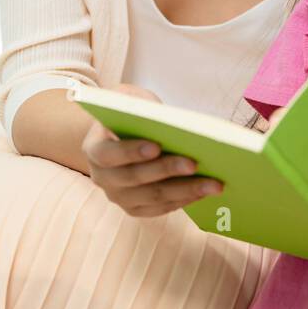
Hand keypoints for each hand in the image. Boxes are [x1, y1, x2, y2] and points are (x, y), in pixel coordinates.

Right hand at [78, 83, 222, 217]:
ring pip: (153, 197)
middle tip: (195, 164)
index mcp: (93, 149)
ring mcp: (118, 197)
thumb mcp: (130, 100)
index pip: (108, 154)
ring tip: (213, 184)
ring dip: (185, 191)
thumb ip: (143, 107)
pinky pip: (161, 208)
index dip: (131, 151)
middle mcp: (102, 178)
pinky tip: (206, 191)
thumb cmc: (130, 112)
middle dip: (167, 171)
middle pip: (135, 178)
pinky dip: (185, 200)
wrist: (121, 134)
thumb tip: (175, 123)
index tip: (157, 146)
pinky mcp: (136, 208)